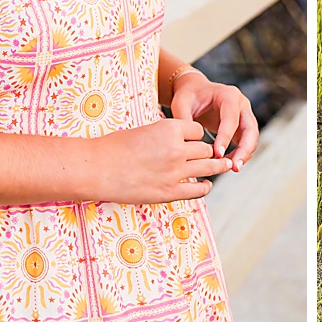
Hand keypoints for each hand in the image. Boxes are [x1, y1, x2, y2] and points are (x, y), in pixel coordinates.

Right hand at [93, 118, 233, 203]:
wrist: (97, 168)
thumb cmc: (114, 147)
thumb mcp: (143, 131)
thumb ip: (164, 135)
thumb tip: (178, 141)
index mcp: (169, 129)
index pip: (197, 131)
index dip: (196, 136)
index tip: (194, 141)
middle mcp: (177, 149)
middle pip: (205, 149)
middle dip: (206, 152)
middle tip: (210, 155)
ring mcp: (175, 172)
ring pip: (207, 167)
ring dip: (216, 167)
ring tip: (224, 166)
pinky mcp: (170, 192)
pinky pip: (198, 190)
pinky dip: (205, 187)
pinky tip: (205, 185)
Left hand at [170, 72, 258, 169]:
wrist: (195, 91)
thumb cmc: (188, 96)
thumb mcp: (181, 104)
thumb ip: (184, 122)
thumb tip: (189, 146)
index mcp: (228, 95)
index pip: (231, 118)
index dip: (225, 137)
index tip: (217, 154)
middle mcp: (241, 104)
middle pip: (250, 129)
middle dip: (244, 149)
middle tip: (235, 167)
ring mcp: (244, 115)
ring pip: (252, 138)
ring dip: (244, 155)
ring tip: (231, 169)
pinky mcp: (242, 127)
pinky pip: (246, 143)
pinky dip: (240, 154)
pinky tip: (228, 164)